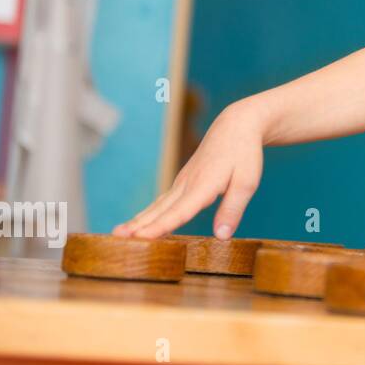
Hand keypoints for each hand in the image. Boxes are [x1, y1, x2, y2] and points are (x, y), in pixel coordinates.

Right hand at [112, 101, 265, 240]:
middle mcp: (188, 184)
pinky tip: (138, 225)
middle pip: (161, 209)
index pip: (180, 211)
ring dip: (138, 220)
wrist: (236, 125)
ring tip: (118, 234)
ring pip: (157, 205)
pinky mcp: (183, 182)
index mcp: (204, 185)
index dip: (160, 226)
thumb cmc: (245, 153)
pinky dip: (148, 214)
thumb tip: (221, 236)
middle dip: (138, 225)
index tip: (141, 238)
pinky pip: (163, 202)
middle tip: (116, 239)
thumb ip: (233, 209)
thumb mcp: (248, 181)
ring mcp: (182, 182)